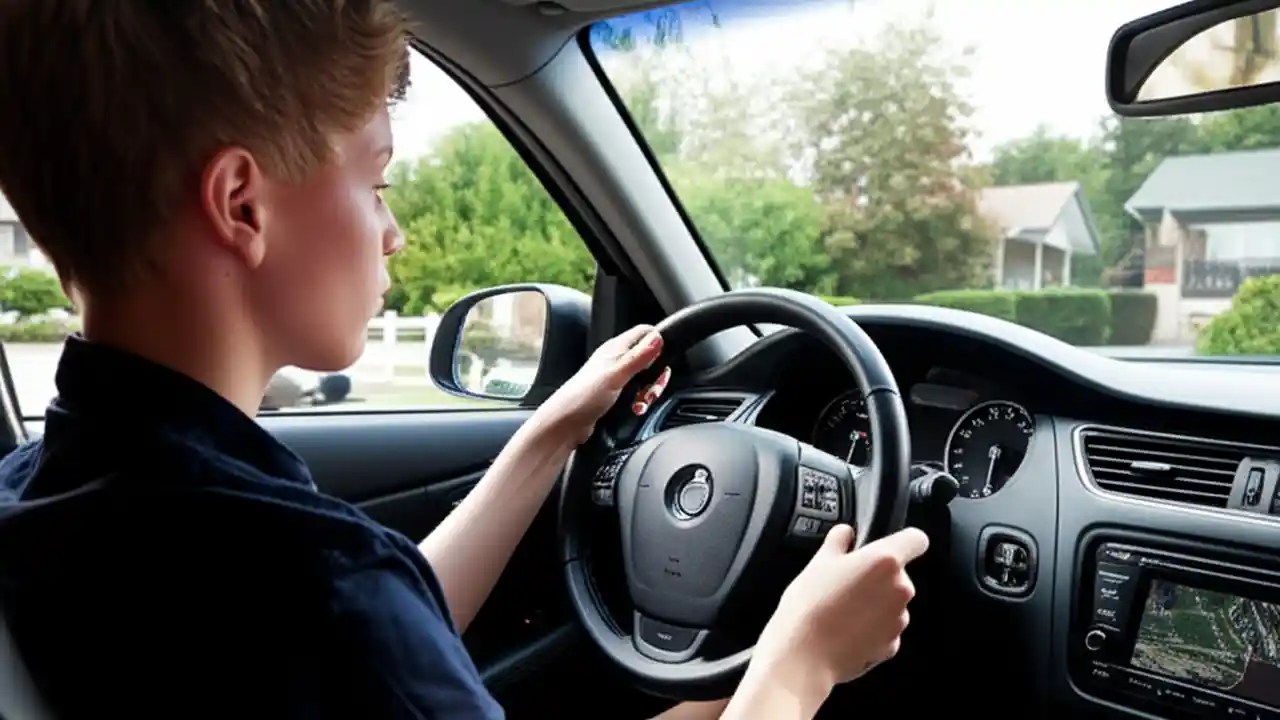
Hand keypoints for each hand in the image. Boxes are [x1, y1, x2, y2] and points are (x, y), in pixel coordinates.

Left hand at [533, 325, 671, 443]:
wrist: (565, 424)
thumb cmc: (582, 397)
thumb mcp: (615, 375)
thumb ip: (638, 357)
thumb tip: (657, 338)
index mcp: (616, 349)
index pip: (645, 333)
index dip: (658, 342)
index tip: (663, 360)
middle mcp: (616, 360)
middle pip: (650, 359)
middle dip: (657, 375)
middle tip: (651, 389)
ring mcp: (616, 378)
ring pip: (645, 379)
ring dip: (649, 392)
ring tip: (642, 403)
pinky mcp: (616, 396)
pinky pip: (637, 395)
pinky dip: (640, 402)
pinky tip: (635, 409)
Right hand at [752, 525, 928, 690]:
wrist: (803, 654)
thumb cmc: (809, 607)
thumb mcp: (818, 562)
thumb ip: (838, 541)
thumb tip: (845, 533)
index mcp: (884, 561)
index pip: (915, 539)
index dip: (903, 540)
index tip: (888, 545)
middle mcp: (900, 589)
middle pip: (898, 574)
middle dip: (877, 577)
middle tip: (846, 583)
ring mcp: (899, 620)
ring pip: (892, 603)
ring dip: (874, 603)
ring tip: (841, 609)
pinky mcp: (892, 645)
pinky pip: (886, 628)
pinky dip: (871, 628)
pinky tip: (845, 629)